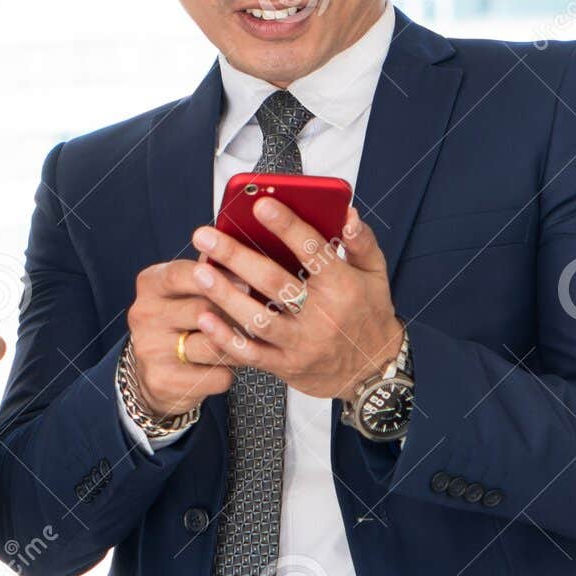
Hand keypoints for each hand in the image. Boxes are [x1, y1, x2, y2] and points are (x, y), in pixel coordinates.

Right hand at [125, 259, 235, 417]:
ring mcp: (150, 349)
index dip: (220, 276)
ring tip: (250, 341)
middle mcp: (143, 314)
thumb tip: (246, 248)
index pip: (184, 273)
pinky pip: (216, 375)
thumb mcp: (188, 290)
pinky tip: (228, 366)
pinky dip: (230, 371)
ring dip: (238, 345)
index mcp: (150, 284)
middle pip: (203, 309)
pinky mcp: (163, 380)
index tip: (247, 281)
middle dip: (236, 313)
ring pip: (213, 345)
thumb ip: (212, 270)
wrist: (158, 372)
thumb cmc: (183, 320)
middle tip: (259, 316)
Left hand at [187, 200, 402, 400]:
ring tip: (200, 271)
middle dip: (236, 256)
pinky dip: (226, 338)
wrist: (373, 372)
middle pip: (273, 281)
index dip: (287, 226)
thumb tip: (347, 212)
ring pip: (258, 318)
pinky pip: (251, 354)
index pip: (313, 250)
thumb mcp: (375, 274)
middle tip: (205, 235)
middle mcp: (321, 315)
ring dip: (225, 295)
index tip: (260, 203)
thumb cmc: (369, 313)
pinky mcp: (286, 366)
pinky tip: (204, 318)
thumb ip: (361, 241)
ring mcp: (302, 343)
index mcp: (342, 286)